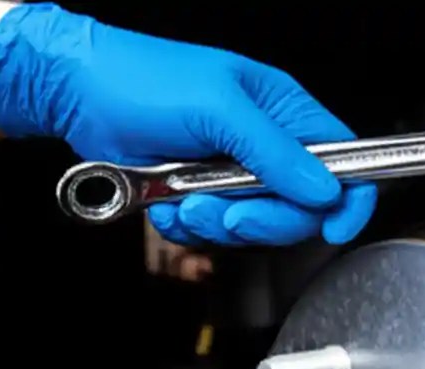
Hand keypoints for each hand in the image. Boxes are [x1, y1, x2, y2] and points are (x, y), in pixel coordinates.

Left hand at [0, 3, 374, 245]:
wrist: (76, 94)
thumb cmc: (140, 80)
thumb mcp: (217, 108)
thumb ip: (275, 152)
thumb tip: (325, 188)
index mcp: (285, 112)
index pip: (346, 160)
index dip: (348, 198)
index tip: (331, 226)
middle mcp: (267, 144)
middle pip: (302, 208)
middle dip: (264, 219)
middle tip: (229, 212)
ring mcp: (236, 172)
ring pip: (258, 226)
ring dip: (219, 224)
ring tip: (185, 200)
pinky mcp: (204, 194)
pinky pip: (217, 232)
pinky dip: (191, 227)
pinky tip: (169, 203)